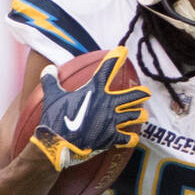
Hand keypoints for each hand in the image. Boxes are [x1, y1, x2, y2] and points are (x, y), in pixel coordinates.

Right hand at [30, 47, 149, 171]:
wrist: (59, 143)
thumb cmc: (56, 118)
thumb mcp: (52, 96)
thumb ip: (51, 81)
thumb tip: (48, 69)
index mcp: (94, 90)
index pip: (107, 69)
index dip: (116, 58)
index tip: (123, 51)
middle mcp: (107, 104)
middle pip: (131, 96)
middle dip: (140, 94)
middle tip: (146, 92)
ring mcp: (112, 121)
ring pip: (133, 116)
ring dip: (139, 115)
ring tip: (144, 115)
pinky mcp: (111, 138)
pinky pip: (127, 138)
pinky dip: (130, 138)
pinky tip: (133, 138)